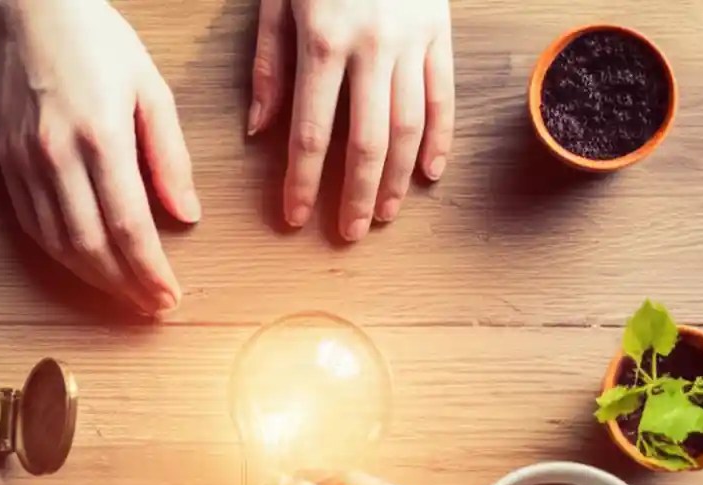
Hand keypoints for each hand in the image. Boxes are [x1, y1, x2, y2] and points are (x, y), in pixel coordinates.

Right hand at [0, 0, 200, 313]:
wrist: (33, 10)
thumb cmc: (99, 42)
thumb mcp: (153, 90)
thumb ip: (170, 158)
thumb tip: (186, 216)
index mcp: (101, 136)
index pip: (129, 227)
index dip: (150, 271)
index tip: (170, 296)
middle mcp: (57, 155)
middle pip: (92, 248)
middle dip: (126, 287)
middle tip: (153, 307)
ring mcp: (26, 163)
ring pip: (59, 245)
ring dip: (95, 280)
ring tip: (126, 295)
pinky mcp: (7, 165)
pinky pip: (35, 227)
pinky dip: (63, 256)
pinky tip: (88, 266)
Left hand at [249, 0, 454, 240]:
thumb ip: (269, 65)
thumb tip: (258, 131)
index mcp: (323, 41)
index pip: (310, 132)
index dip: (302, 182)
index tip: (294, 219)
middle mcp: (372, 48)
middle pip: (366, 142)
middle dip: (356, 195)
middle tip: (349, 234)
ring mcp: (413, 41)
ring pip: (410, 126)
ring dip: (398, 178)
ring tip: (385, 214)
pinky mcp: (441, 32)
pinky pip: (444, 96)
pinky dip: (441, 139)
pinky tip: (430, 174)